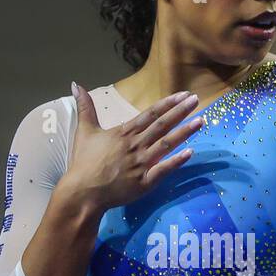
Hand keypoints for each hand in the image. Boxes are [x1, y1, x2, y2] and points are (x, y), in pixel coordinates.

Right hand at [65, 82, 206, 211]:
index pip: (150, 114)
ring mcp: (141, 164)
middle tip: (197, 100)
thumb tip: (76, 84)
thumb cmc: (84, 162)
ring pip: (166, 145)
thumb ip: (85, 107)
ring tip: (200, 122)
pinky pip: (163, 170)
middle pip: (161, 125)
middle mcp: (135, 145)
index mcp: (124, 133)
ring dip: (184, 133)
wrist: (82, 192)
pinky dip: (176, 161)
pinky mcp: (143, 182)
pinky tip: (191, 152)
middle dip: (180, 112)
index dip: (168, 104)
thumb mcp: (84, 131)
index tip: (183, 95)